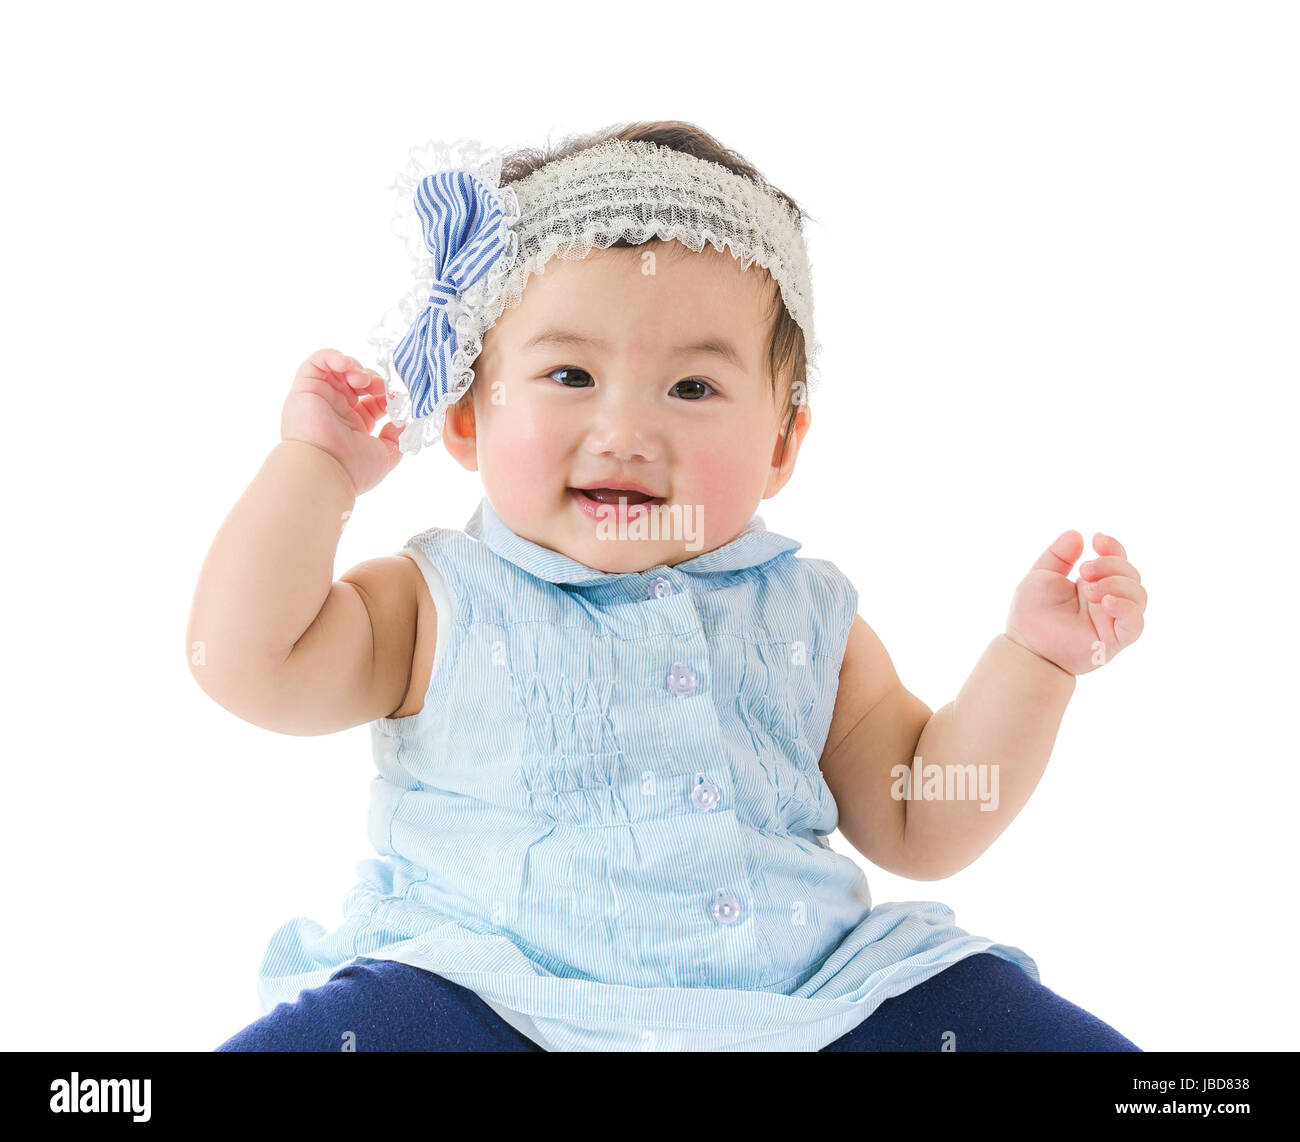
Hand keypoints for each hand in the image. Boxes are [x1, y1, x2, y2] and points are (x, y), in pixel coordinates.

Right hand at [281, 348, 402, 495]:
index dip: (386, 394)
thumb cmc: (353, 467)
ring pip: (337, 369)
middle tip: (380, 388)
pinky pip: (316, 362)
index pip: (373, 400)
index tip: (395, 398)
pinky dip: (333, 356)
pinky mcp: (304, 389)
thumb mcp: (386, 454)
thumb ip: (396, 436)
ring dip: (356, 367)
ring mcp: (320, 399)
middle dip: (373, 379)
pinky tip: (347, 366)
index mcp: (354, 425)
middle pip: (356, 381)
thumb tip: (403, 422)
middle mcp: (336, 410)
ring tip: (363, 380)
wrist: (324, 470)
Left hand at [1005, 531, 1145, 674]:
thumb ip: (1059, 555)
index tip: (1098, 539)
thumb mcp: (1041, 575)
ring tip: (1088, 588)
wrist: (1025, 646)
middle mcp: (1107, 600)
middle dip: (1111, 565)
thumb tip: (1078, 534)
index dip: (1113, 547)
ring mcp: (1113, 620)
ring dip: (1117, 584)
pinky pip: (1136, 623)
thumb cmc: (1030, 614)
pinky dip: (1126, 608)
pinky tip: (1106, 602)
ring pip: (1139, 595)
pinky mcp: (1115, 640)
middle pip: (1131, 574)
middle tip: (1084, 570)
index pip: (1117, 560)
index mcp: (1093, 584)